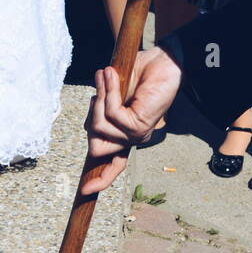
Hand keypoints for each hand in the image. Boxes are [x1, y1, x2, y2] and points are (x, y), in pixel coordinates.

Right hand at [81, 48, 181, 194]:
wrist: (165, 61)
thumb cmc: (141, 74)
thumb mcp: (113, 96)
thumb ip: (101, 113)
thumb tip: (87, 124)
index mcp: (127, 136)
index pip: (114, 166)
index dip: (100, 179)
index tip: (86, 191)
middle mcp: (132, 139)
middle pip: (95, 146)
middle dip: (91, 116)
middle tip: (100, 88)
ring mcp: (136, 135)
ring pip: (99, 127)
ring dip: (99, 98)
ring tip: (108, 76)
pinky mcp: (138, 125)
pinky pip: (110, 114)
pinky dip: (108, 92)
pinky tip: (112, 77)